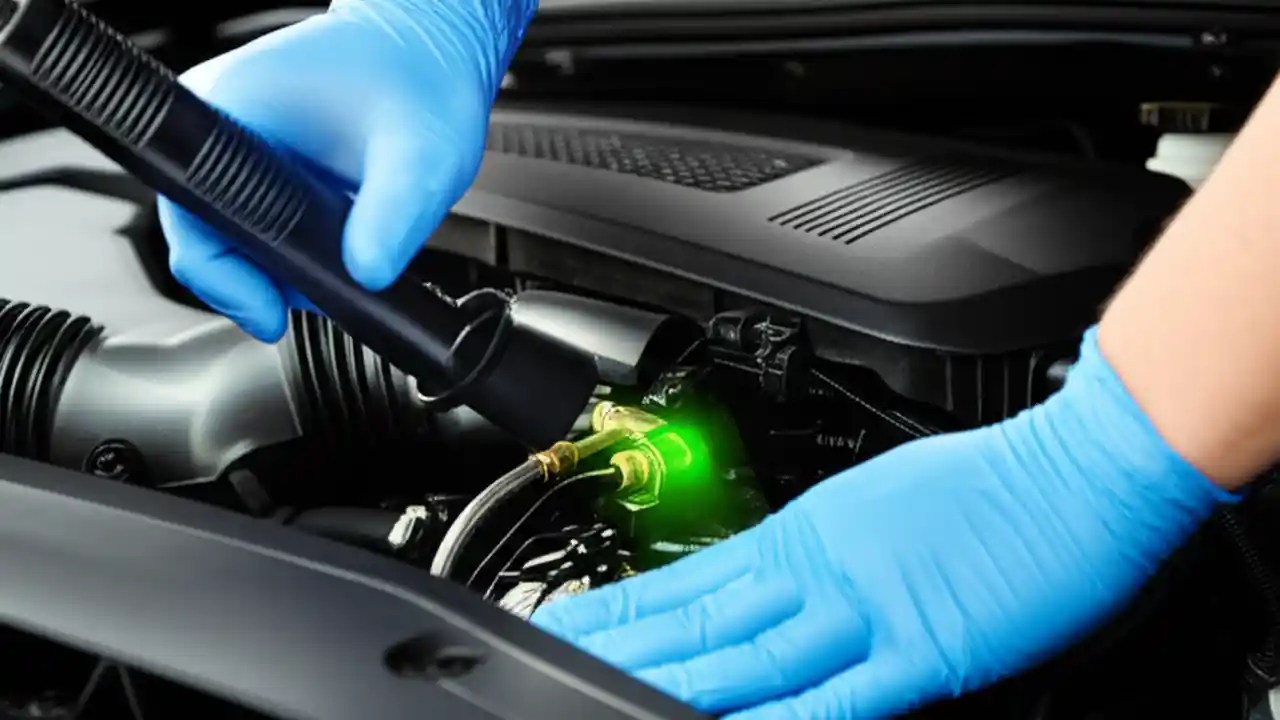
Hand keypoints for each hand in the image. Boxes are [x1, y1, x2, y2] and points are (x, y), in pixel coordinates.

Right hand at [156, 0, 534, 340]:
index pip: (193, 225)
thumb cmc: (421, 77)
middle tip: (327, 288)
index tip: (273, 313)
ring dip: (285, 265)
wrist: (433, 49)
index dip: (230, 282)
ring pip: (234, 237)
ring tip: (345, 255)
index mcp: (229, 112)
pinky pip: (258, 222)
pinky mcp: (262, 161)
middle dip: (265, 279)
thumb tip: (366, 275)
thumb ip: (395, 216)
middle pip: (208, 240)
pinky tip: (339, 241)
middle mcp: (219, 126)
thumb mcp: (423, 155)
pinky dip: (295, 246)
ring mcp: (237, 144)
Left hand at [531, 328, 1234, 717]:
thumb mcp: (880, 504)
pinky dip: (779, 715)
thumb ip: (822, 549)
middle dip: (621, 645)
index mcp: (809, 534)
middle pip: (700, 617)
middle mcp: (820, 569)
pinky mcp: (922, 647)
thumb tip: (778, 576)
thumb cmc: (992, 485)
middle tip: (550, 658)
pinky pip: (839, 696)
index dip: (624, 607)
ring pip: (747, 656)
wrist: (1078, 466)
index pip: (692, 578)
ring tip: (598, 686)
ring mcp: (866, 609)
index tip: (569, 620)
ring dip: (671, 678)